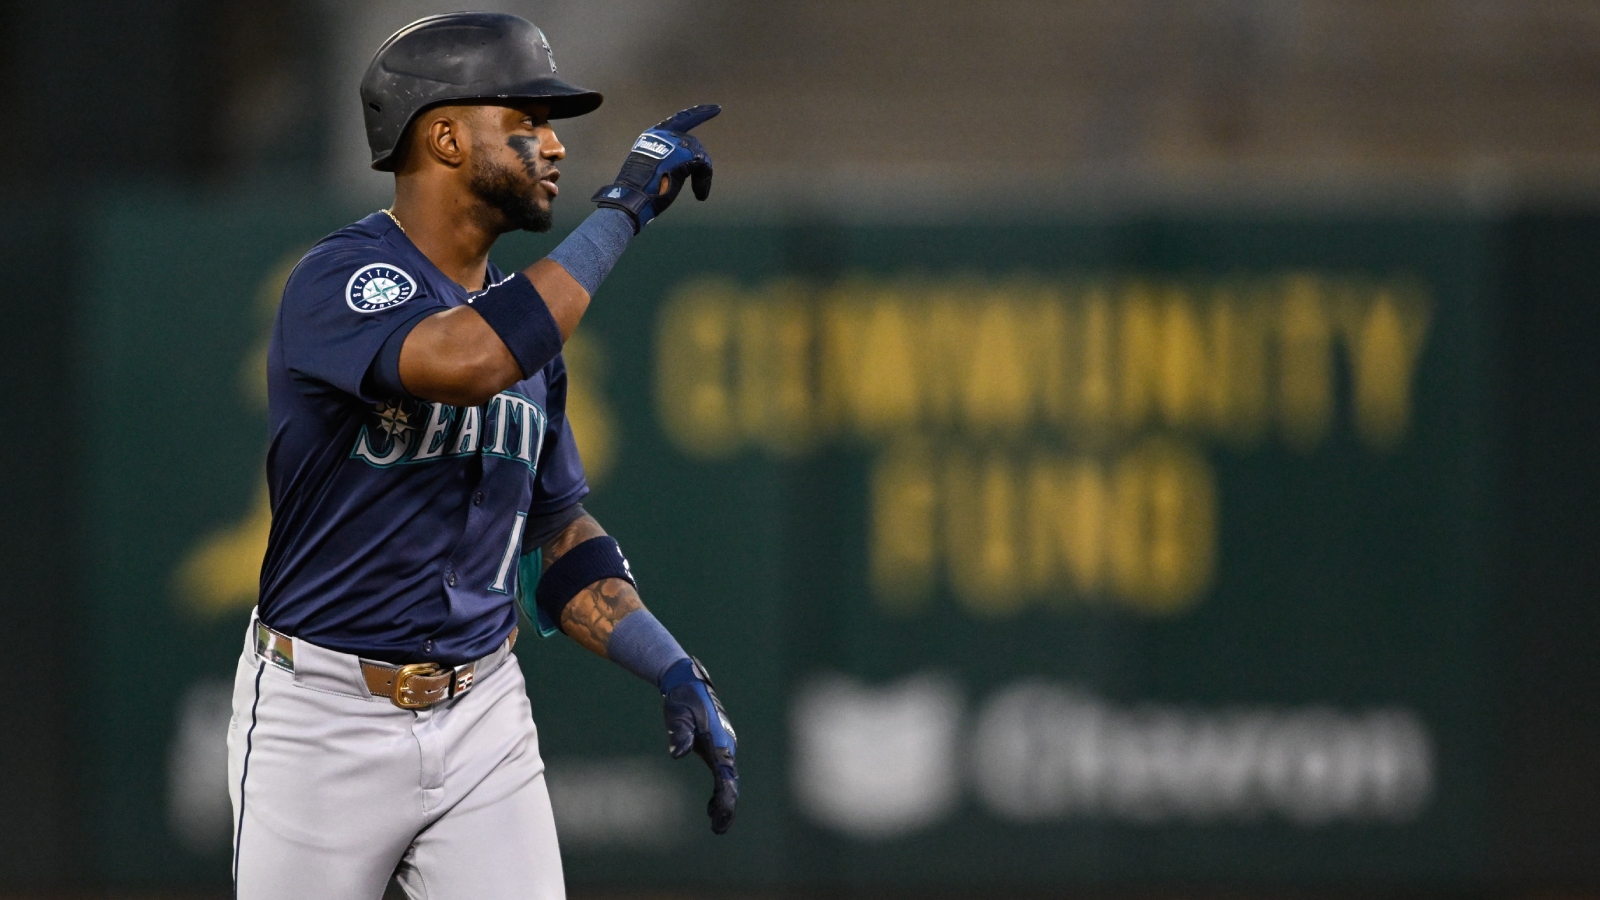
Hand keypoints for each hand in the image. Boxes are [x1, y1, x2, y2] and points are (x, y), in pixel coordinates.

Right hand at [591, 104, 718, 232]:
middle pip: (692, 142)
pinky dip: (703, 181)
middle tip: (703, 183)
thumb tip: (687, 165)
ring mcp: (672, 142)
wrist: (632, 197)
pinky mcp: (684, 154)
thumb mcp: (650, 167)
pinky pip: (704, 164)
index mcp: (651, 136)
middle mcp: (662, 134)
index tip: (716, 108)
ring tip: (697, 192)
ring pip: (698, 153)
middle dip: (701, 161)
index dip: (699, 113)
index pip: (679, 120)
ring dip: (701, 175)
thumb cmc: (638, 190)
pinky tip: (700, 195)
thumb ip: (666, 159)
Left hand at [659, 656, 737, 833]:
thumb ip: (679, 733)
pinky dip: (719, 791)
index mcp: (720, 741)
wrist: (686, 682)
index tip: (720, 816)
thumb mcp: (677, 713)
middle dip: (727, 806)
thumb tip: (678, 753)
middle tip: (718, 829)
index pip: (726, 776)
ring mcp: (723, 746)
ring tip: (716, 823)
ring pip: (728, 779)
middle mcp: (727, 745)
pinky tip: (711, 806)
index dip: (725, 798)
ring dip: (724, 801)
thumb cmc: (681, 697)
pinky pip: (722, 774)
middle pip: (731, 782)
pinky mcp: (716, 747)